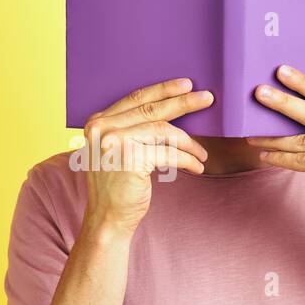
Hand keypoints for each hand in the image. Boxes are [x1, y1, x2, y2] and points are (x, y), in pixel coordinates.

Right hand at [78, 78, 211, 236]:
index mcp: (98, 122)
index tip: (185, 85)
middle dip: (182, 103)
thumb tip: (170, 109)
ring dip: (188, 141)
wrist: (107, 219)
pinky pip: (169, 153)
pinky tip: (197, 166)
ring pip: (163, 130)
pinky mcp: (131, 159)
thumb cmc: (117, 187)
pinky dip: (187, 159)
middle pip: (151, 109)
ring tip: (203, 152)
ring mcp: (115, 143)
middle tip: (207, 98)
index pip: (135, 99)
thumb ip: (131, 129)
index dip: (162, 90)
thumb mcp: (115, 151)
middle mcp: (103, 129)